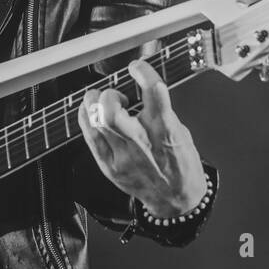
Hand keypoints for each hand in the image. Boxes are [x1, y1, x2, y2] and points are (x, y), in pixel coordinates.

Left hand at [75, 59, 207, 217]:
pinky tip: (92, 113)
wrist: (176, 200)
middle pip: (111, 111)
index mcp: (165, 130)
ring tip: (102, 101)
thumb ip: (161, 110)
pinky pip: (89, 136)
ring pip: (95, 122)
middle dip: (110, 95)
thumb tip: (144, 85)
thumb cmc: (180, 164)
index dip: (143, 72)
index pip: (154, 92)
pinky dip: (86, 117)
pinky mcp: (109, 166)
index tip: (138, 67)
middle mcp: (142, 142)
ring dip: (94, 103)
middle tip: (116, 95)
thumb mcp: (181, 131)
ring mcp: (123, 156)